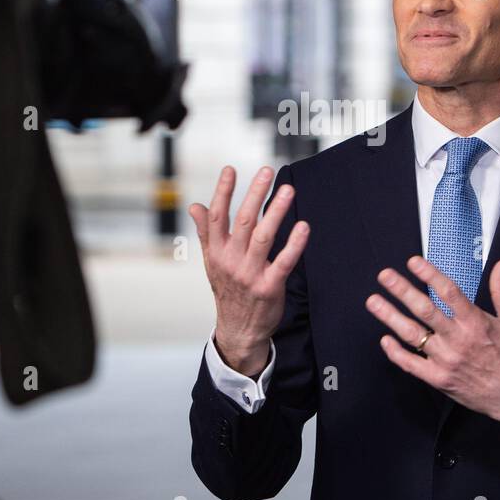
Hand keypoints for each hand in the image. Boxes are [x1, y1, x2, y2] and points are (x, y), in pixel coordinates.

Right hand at [189, 166, 308, 376]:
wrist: (239, 330)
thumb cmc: (228, 290)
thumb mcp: (211, 262)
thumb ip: (206, 232)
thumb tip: (195, 206)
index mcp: (216, 253)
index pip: (217, 217)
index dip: (223, 192)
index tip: (231, 169)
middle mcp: (231, 261)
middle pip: (242, 221)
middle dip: (254, 194)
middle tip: (267, 171)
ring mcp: (250, 274)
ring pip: (263, 236)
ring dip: (276, 211)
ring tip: (288, 191)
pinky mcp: (270, 286)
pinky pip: (284, 261)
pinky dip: (294, 244)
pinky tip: (304, 227)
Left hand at [366, 255, 499, 440]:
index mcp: (476, 323)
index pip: (449, 293)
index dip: (430, 275)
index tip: (414, 262)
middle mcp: (458, 340)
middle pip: (424, 310)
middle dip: (402, 290)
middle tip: (385, 275)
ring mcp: (446, 361)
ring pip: (412, 335)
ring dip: (390, 316)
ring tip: (373, 301)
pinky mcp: (438, 379)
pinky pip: (411, 364)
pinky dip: (395, 352)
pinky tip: (384, 339)